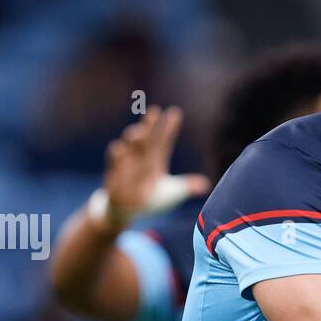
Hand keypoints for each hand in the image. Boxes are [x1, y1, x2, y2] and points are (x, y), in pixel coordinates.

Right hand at [101, 105, 209, 221]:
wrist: (126, 210)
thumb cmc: (150, 199)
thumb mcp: (172, 193)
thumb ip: (186, 186)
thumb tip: (206, 185)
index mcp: (156, 161)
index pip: (164, 141)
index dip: (169, 128)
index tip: (175, 113)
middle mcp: (142, 159)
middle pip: (147, 139)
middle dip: (149, 125)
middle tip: (154, 110)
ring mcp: (127, 165)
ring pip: (130, 148)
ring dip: (133, 140)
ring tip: (137, 132)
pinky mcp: (114, 175)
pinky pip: (114, 163)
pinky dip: (116, 156)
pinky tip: (118, 148)